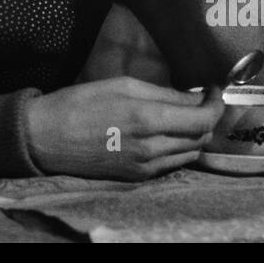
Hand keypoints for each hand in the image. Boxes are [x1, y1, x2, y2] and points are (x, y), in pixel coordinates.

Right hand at [24, 78, 224, 180]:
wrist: (47, 137)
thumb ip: (163, 94)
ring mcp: (146, 167)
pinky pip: (173, 164)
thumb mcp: (123, 85)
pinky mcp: (137, 177)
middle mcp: (152, 148)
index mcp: (148, 119)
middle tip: (201, 100)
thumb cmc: (81, 102)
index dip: (216, 104)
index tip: (214, 89)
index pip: (203, 119)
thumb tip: (193, 97)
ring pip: (191, 153)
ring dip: (195, 134)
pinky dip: (179, 148)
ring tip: (185, 116)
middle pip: (201, 137)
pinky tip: (168, 133)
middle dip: (207, 117)